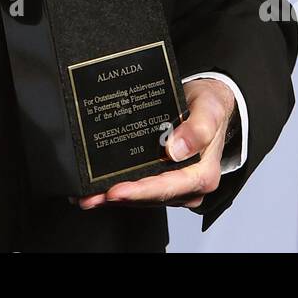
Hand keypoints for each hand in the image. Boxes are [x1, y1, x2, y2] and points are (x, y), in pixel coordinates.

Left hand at [75, 77, 234, 210]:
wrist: (207, 100)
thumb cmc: (210, 106)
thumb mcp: (209, 110)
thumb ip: (198, 129)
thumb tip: (175, 149)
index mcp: (202, 175)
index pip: (168, 187)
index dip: (140, 191)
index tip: (117, 191)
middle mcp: (187, 186)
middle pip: (150, 196)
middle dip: (120, 197)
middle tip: (92, 196)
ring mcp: (173, 183)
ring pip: (141, 195)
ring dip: (113, 196)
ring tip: (87, 195)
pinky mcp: (161, 177)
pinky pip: (138, 186)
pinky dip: (118, 188)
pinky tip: (96, 189)